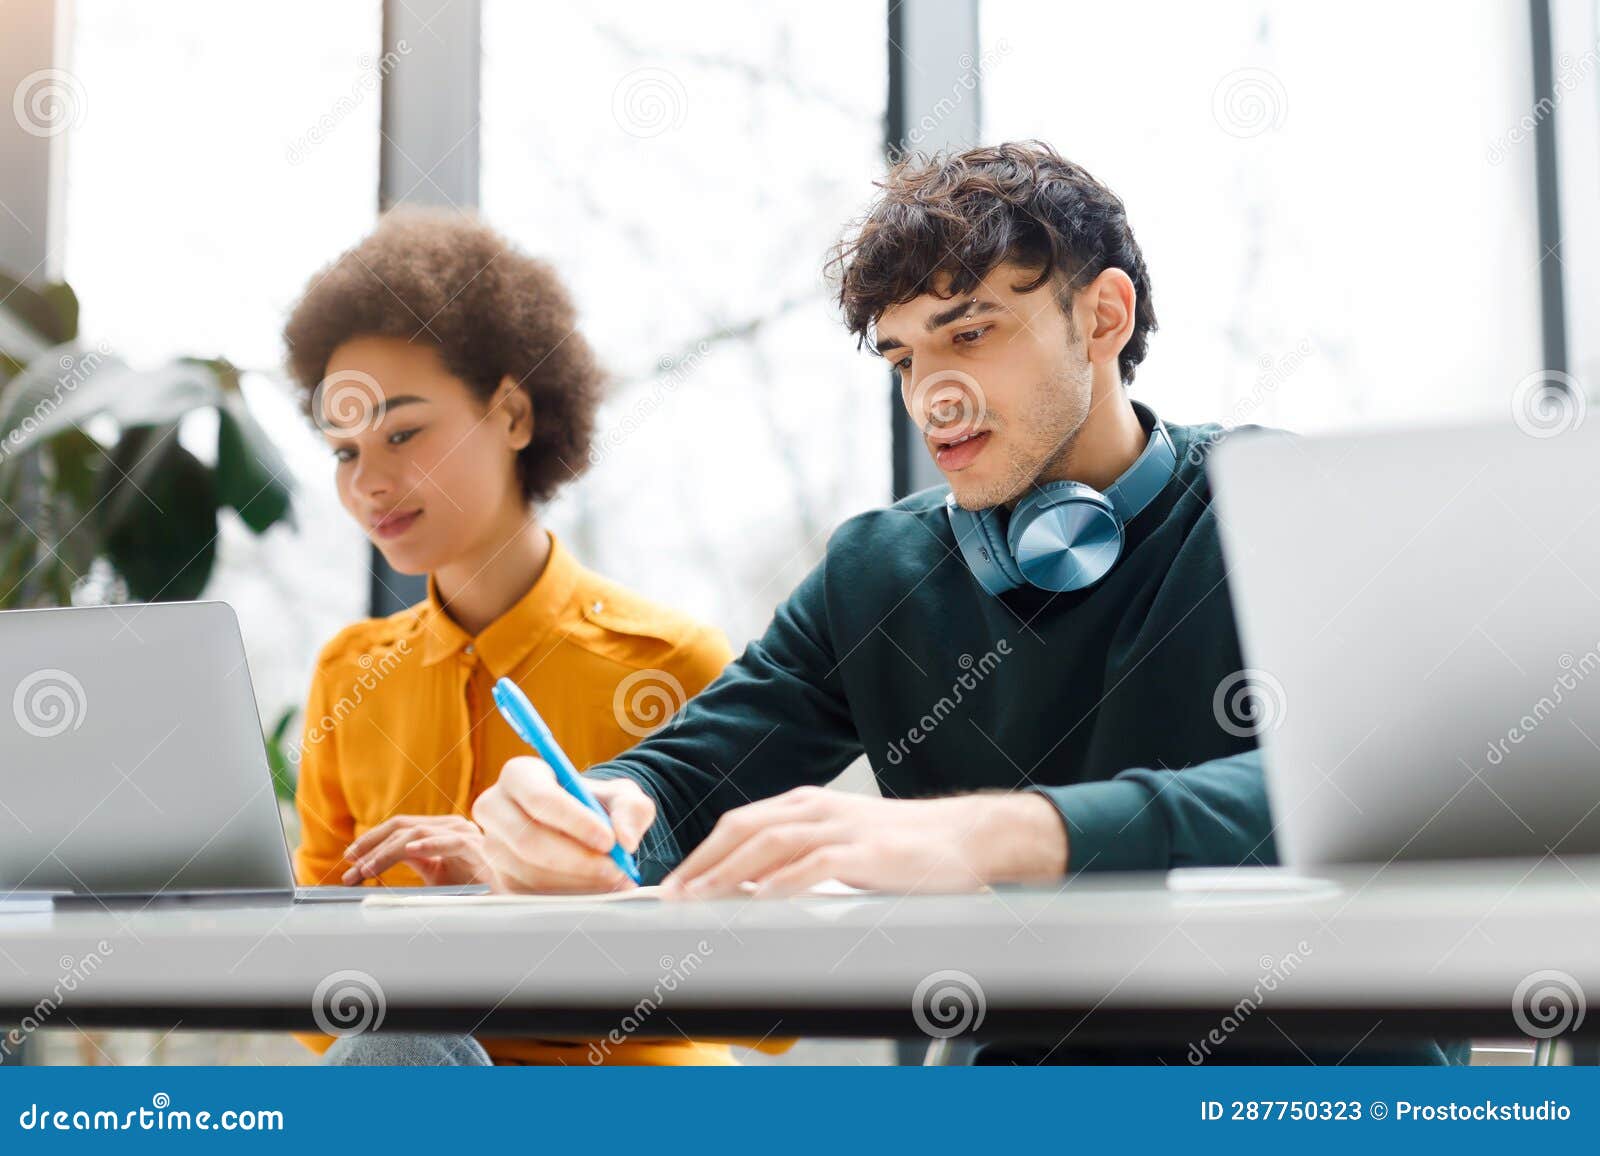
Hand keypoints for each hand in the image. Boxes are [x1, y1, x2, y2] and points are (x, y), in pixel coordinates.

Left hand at [342, 814, 492, 886]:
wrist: (503, 905)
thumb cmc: (470, 891)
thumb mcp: (434, 874)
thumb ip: (413, 860)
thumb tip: (371, 860)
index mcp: (442, 830)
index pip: (401, 827)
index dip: (372, 840)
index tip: (349, 859)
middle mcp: (454, 827)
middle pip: (404, 826)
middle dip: (371, 847)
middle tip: (350, 870)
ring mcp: (466, 835)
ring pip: (418, 833)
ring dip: (387, 852)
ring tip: (367, 870)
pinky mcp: (478, 849)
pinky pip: (450, 842)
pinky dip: (430, 844)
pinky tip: (410, 850)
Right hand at [472, 756, 655, 892]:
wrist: (579, 829)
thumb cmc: (597, 805)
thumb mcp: (622, 796)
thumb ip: (631, 810)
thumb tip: (625, 841)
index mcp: (519, 774)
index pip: (539, 798)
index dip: (575, 822)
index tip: (609, 841)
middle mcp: (494, 808)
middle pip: (528, 841)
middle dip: (577, 860)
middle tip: (616, 869)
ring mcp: (491, 846)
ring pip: (530, 873)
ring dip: (577, 882)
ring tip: (614, 879)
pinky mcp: (498, 879)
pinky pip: (530, 895)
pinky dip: (568, 896)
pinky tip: (596, 889)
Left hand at [659, 787, 1068, 898]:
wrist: (966, 836)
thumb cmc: (903, 847)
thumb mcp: (842, 842)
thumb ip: (800, 857)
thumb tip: (752, 888)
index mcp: (806, 804)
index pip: (740, 823)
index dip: (702, 852)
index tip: (675, 882)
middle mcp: (816, 808)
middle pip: (743, 828)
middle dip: (701, 862)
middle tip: (671, 895)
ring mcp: (840, 827)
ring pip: (769, 844)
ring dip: (728, 873)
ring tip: (699, 899)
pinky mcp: (865, 851)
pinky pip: (814, 864)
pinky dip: (782, 882)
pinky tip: (759, 899)